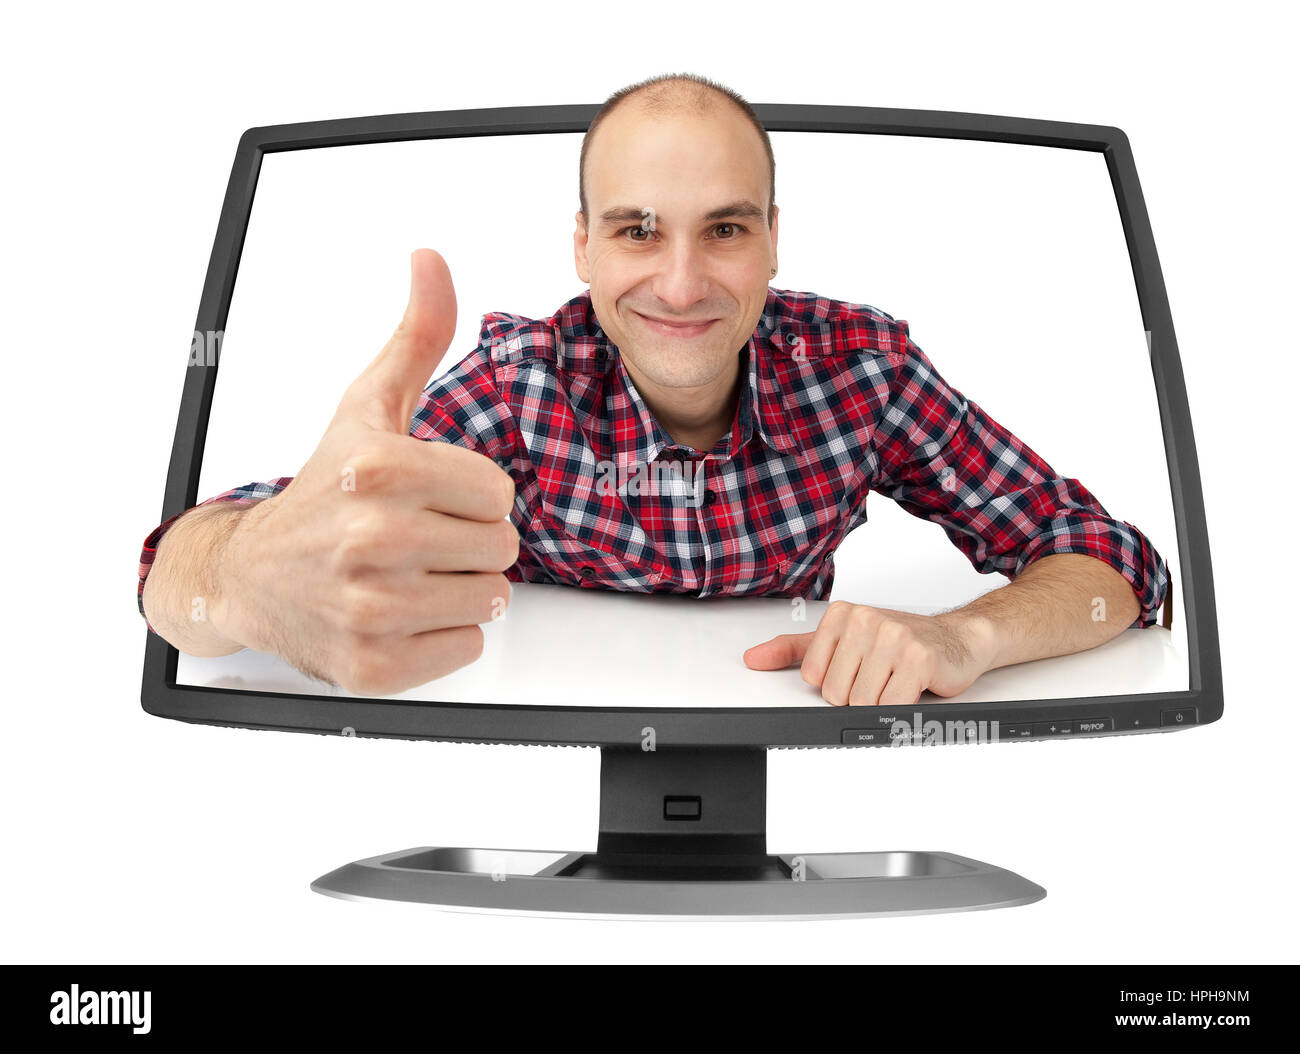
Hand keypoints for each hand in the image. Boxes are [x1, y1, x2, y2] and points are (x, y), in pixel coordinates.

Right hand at [211, 249, 518, 695]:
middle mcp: (372, 537)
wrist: (249, 574)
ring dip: (459, 588)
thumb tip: (431, 260)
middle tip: (418, 536)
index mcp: (380, 468)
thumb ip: (415, 336)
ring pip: (489, 598)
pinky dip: (443, 636)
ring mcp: (371, 607)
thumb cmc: (320, 489)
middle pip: (500, 547)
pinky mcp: (372, 664)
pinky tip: (401, 611)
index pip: (498, 493)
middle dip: (469, 541)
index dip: (471, 495)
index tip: (429, 495)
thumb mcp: (366, 406)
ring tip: (408, 572)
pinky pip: (465, 647)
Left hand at [742, 600, 995, 706]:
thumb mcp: (842, 640)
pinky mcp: (918, 659)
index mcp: (842, 614)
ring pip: (862, 702)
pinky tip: (911, 688)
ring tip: (895, 681)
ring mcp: (893, 637)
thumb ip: (794, 650)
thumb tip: (754, 659)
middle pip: (835, 692)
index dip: (835, 684)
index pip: (813, 676)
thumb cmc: (900, 641)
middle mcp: (865, 620)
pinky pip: (890, 706)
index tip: (857, 670)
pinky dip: (900, 708)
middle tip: (880, 678)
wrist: (957, 639)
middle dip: (858, 696)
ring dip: (881, 702)